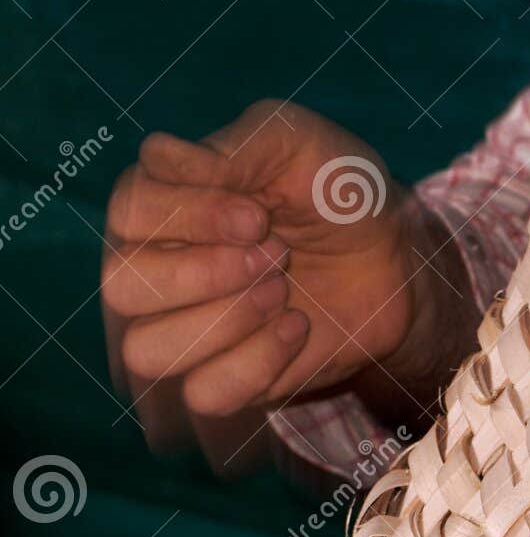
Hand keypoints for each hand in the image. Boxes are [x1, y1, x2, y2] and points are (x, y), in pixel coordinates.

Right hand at [102, 100, 463, 466]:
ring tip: (282, 291)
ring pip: (149, 350)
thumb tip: (160, 155)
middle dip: (209, 273)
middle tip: (276, 253)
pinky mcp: (224, 376)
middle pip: (124, 287)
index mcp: (163, 201)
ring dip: (227, 320)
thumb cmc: (338, 192)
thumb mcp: (299, 143)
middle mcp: (158, 266)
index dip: (190, 217)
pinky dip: (255, 363)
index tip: (258, 217)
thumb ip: (232, 146)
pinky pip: (204, 393)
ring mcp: (186, 326)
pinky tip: (296, 327)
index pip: (129, 212)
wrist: (397, 258)